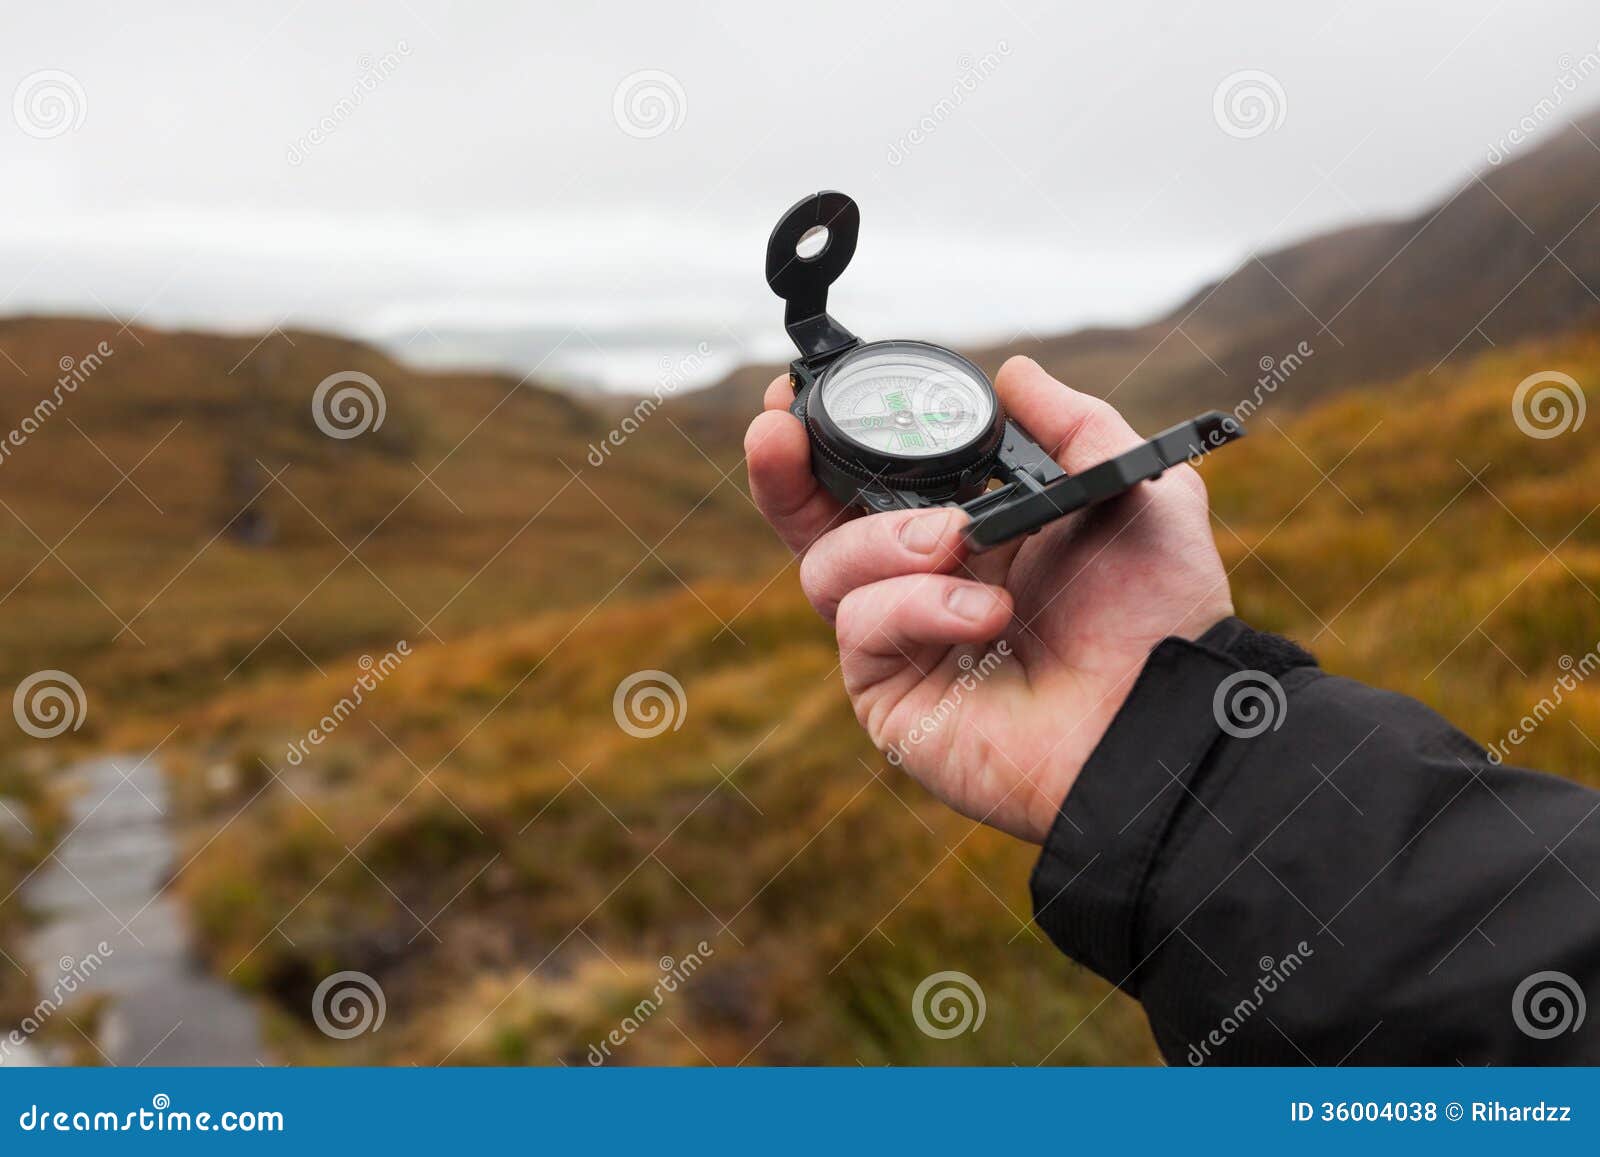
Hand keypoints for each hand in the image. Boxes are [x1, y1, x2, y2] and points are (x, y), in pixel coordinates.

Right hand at [744, 356, 1232, 843]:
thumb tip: (1014, 373)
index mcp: (976, 534)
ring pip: (829, 566)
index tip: (803, 394)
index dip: (835, 438)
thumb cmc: (1157, 616)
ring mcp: (905, 643)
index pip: (880, 481)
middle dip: (786, 471)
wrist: (1157, 715)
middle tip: (779, 431)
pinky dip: (913, 604)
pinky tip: (982, 616)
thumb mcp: (1132, 491)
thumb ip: (1076, 424)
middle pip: (817, 524)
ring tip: (955, 543)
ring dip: (884, 538)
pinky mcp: (891, 697)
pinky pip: (860, 625)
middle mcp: (927, 585)